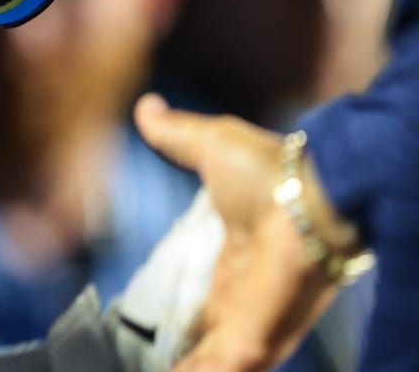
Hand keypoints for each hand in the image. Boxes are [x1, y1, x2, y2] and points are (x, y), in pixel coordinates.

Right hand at [134, 94, 355, 370]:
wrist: (311, 195)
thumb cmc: (271, 171)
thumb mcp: (210, 145)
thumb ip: (175, 134)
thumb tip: (147, 107)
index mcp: (236, 267)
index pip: (208, 311)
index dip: (185, 329)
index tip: (160, 338)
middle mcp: (245, 303)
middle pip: (207, 347)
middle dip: (181, 361)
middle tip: (140, 365)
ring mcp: (253, 325)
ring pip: (211, 364)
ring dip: (185, 371)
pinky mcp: (256, 339)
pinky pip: (219, 369)